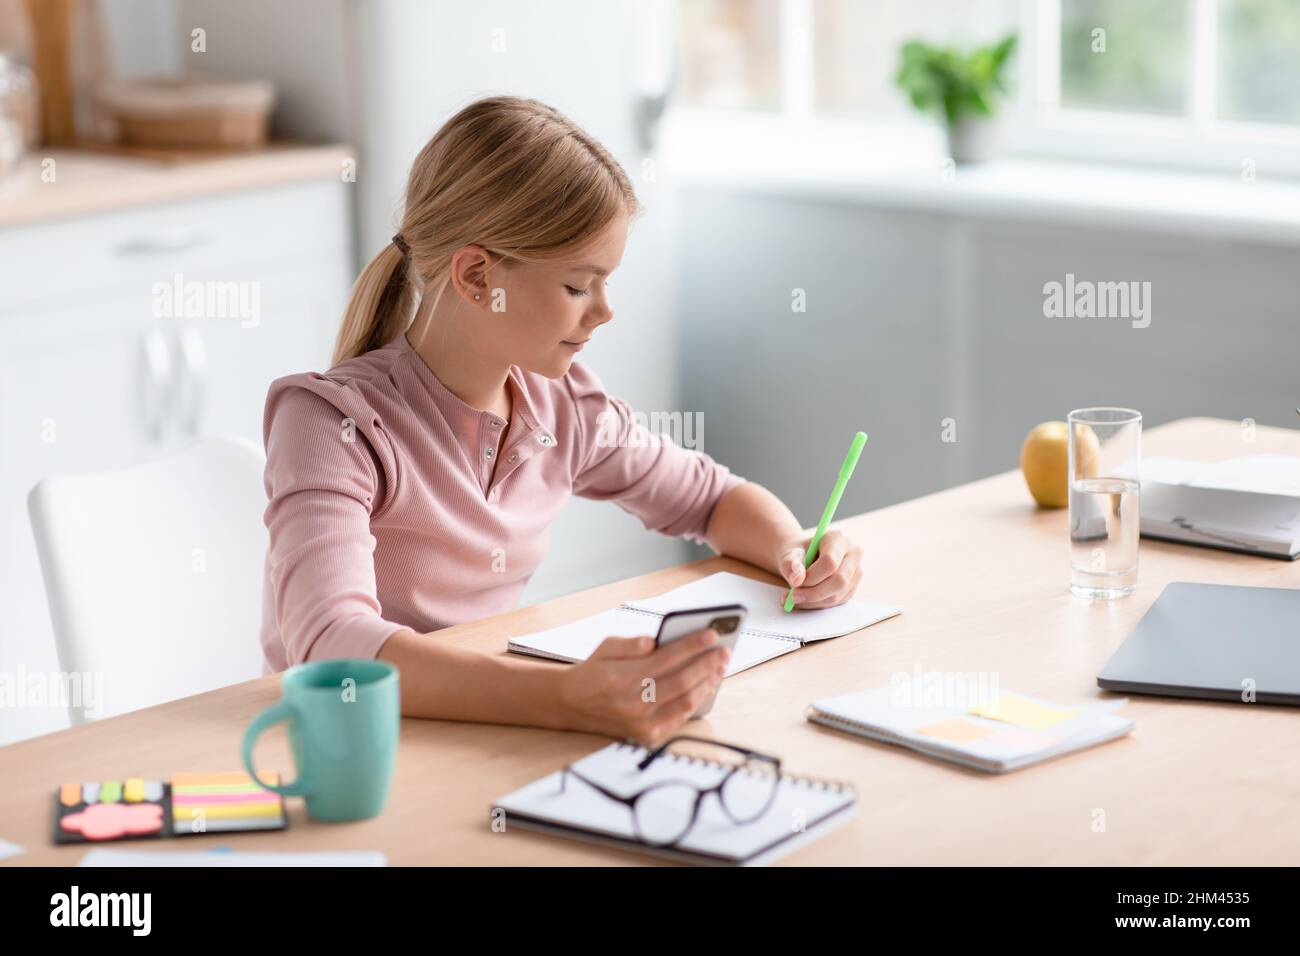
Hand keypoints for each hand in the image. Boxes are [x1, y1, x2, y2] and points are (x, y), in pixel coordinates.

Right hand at [558, 629, 729, 743]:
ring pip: (685, 701)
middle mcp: (632, 702)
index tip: (712, 633)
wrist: (572, 705)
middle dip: (707, 663)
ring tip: (719, 667)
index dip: (692, 645)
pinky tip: (706, 686)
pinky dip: (696, 701)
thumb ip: (631, 644)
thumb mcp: (606, 647)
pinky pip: (679, 717)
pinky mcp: (646, 735)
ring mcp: (641, 722)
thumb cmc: (594, 671)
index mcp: (621, 677)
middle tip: (724, 650)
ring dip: (707, 683)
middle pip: (681, 680)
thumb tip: (655, 641)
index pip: (666, 658)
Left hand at [776, 529, 863, 608]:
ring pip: (837, 595)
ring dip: (812, 602)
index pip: (830, 562)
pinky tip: (803, 600)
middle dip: (813, 593)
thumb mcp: (789, 553)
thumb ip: (790, 564)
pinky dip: (816, 605)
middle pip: (839, 580)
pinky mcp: (851, 589)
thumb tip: (796, 580)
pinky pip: (835, 603)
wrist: (803, 558)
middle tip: (793, 597)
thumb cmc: (798, 553)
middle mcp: (852, 554)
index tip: (794, 583)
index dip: (812, 576)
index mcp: (838, 539)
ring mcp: (855, 573)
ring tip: (793, 598)